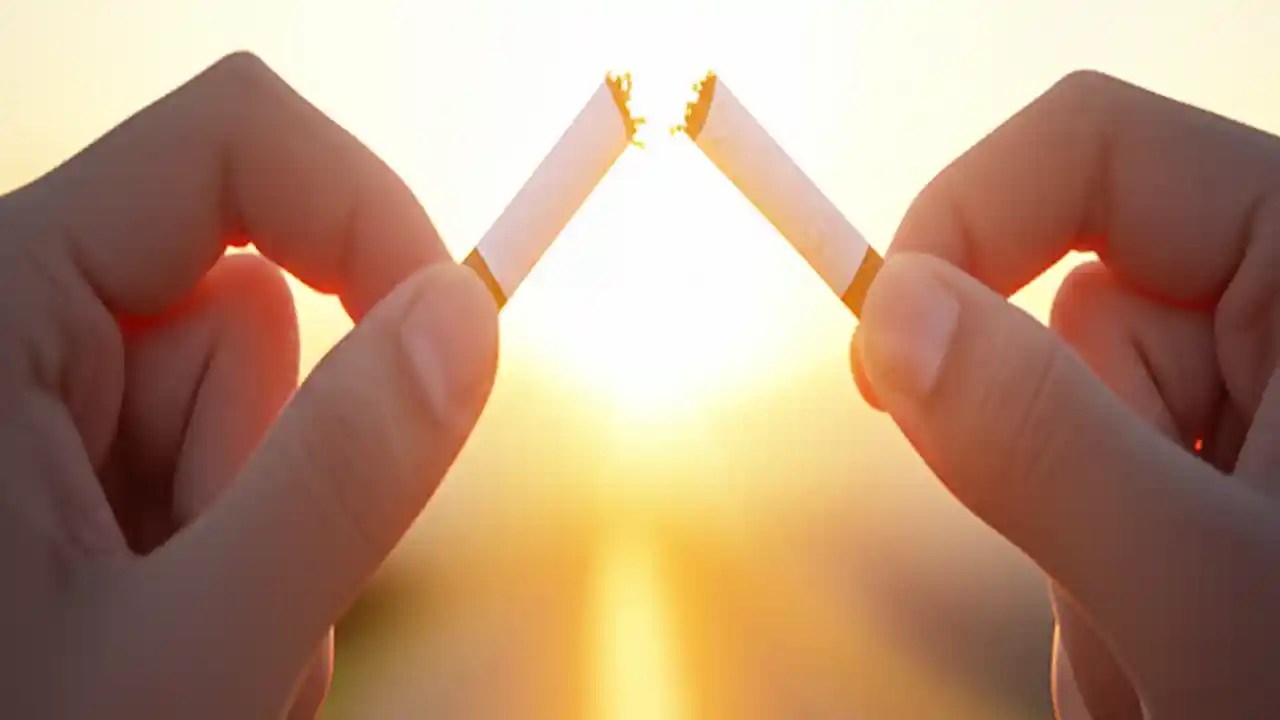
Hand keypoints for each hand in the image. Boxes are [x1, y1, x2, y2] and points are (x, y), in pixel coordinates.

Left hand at [0, 53, 496, 717]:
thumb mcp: (188, 645)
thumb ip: (341, 474)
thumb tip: (466, 316)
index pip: (229, 144)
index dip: (368, 211)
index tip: (457, 332)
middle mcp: (7, 335)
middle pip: (252, 307)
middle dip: (281, 455)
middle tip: (221, 602)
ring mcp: (39, 411)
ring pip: (249, 408)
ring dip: (261, 535)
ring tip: (183, 655)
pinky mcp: (71, 475)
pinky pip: (221, 471)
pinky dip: (233, 567)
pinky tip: (162, 654)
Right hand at [851, 71, 1279, 718]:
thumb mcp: (1213, 586)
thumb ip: (1047, 441)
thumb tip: (889, 313)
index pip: (1096, 150)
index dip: (962, 220)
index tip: (879, 347)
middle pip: (1064, 314)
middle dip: (1050, 463)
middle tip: (1127, 592)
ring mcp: (1254, 411)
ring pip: (1058, 432)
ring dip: (1077, 558)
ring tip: (1175, 656)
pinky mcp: (1219, 488)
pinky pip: (1081, 505)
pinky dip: (1099, 595)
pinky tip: (1179, 659)